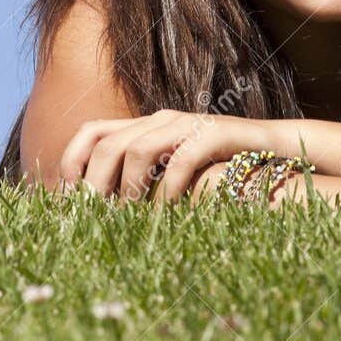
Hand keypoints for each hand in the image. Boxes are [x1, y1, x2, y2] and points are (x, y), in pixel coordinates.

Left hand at [58, 111, 305, 202]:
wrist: (273, 148)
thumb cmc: (218, 167)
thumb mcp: (173, 170)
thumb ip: (144, 180)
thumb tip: (103, 210)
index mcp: (144, 125)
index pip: (92, 131)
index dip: (72, 160)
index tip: (67, 198)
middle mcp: (160, 120)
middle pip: (108, 144)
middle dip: (95, 185)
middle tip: (92, 220)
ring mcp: (187, 124)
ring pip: (138, 150)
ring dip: (129, 189)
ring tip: (128, 219)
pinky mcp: (214, 134)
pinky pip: (181, 160)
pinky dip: (168, 190)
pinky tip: (165, 215)